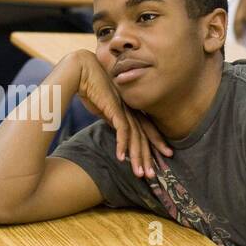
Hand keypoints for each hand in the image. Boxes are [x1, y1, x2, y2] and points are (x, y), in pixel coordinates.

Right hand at [64, 50, 171, 178]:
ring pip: (135, 137)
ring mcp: (124, 109)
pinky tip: (121, 158)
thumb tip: (114, 126)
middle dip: (148, 157)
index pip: (146, 129)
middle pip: (144, 136)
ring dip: (136, 157)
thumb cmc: (91, 87)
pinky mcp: (114, 108)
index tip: (163, 158)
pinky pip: (121, 130)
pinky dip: (122, 145)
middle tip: (152, 175)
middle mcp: (130, 109)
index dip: (155, 144)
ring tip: (139, 173)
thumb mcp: (105, 106)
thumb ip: (112, 117)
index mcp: (130, 108)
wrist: (83, 70)